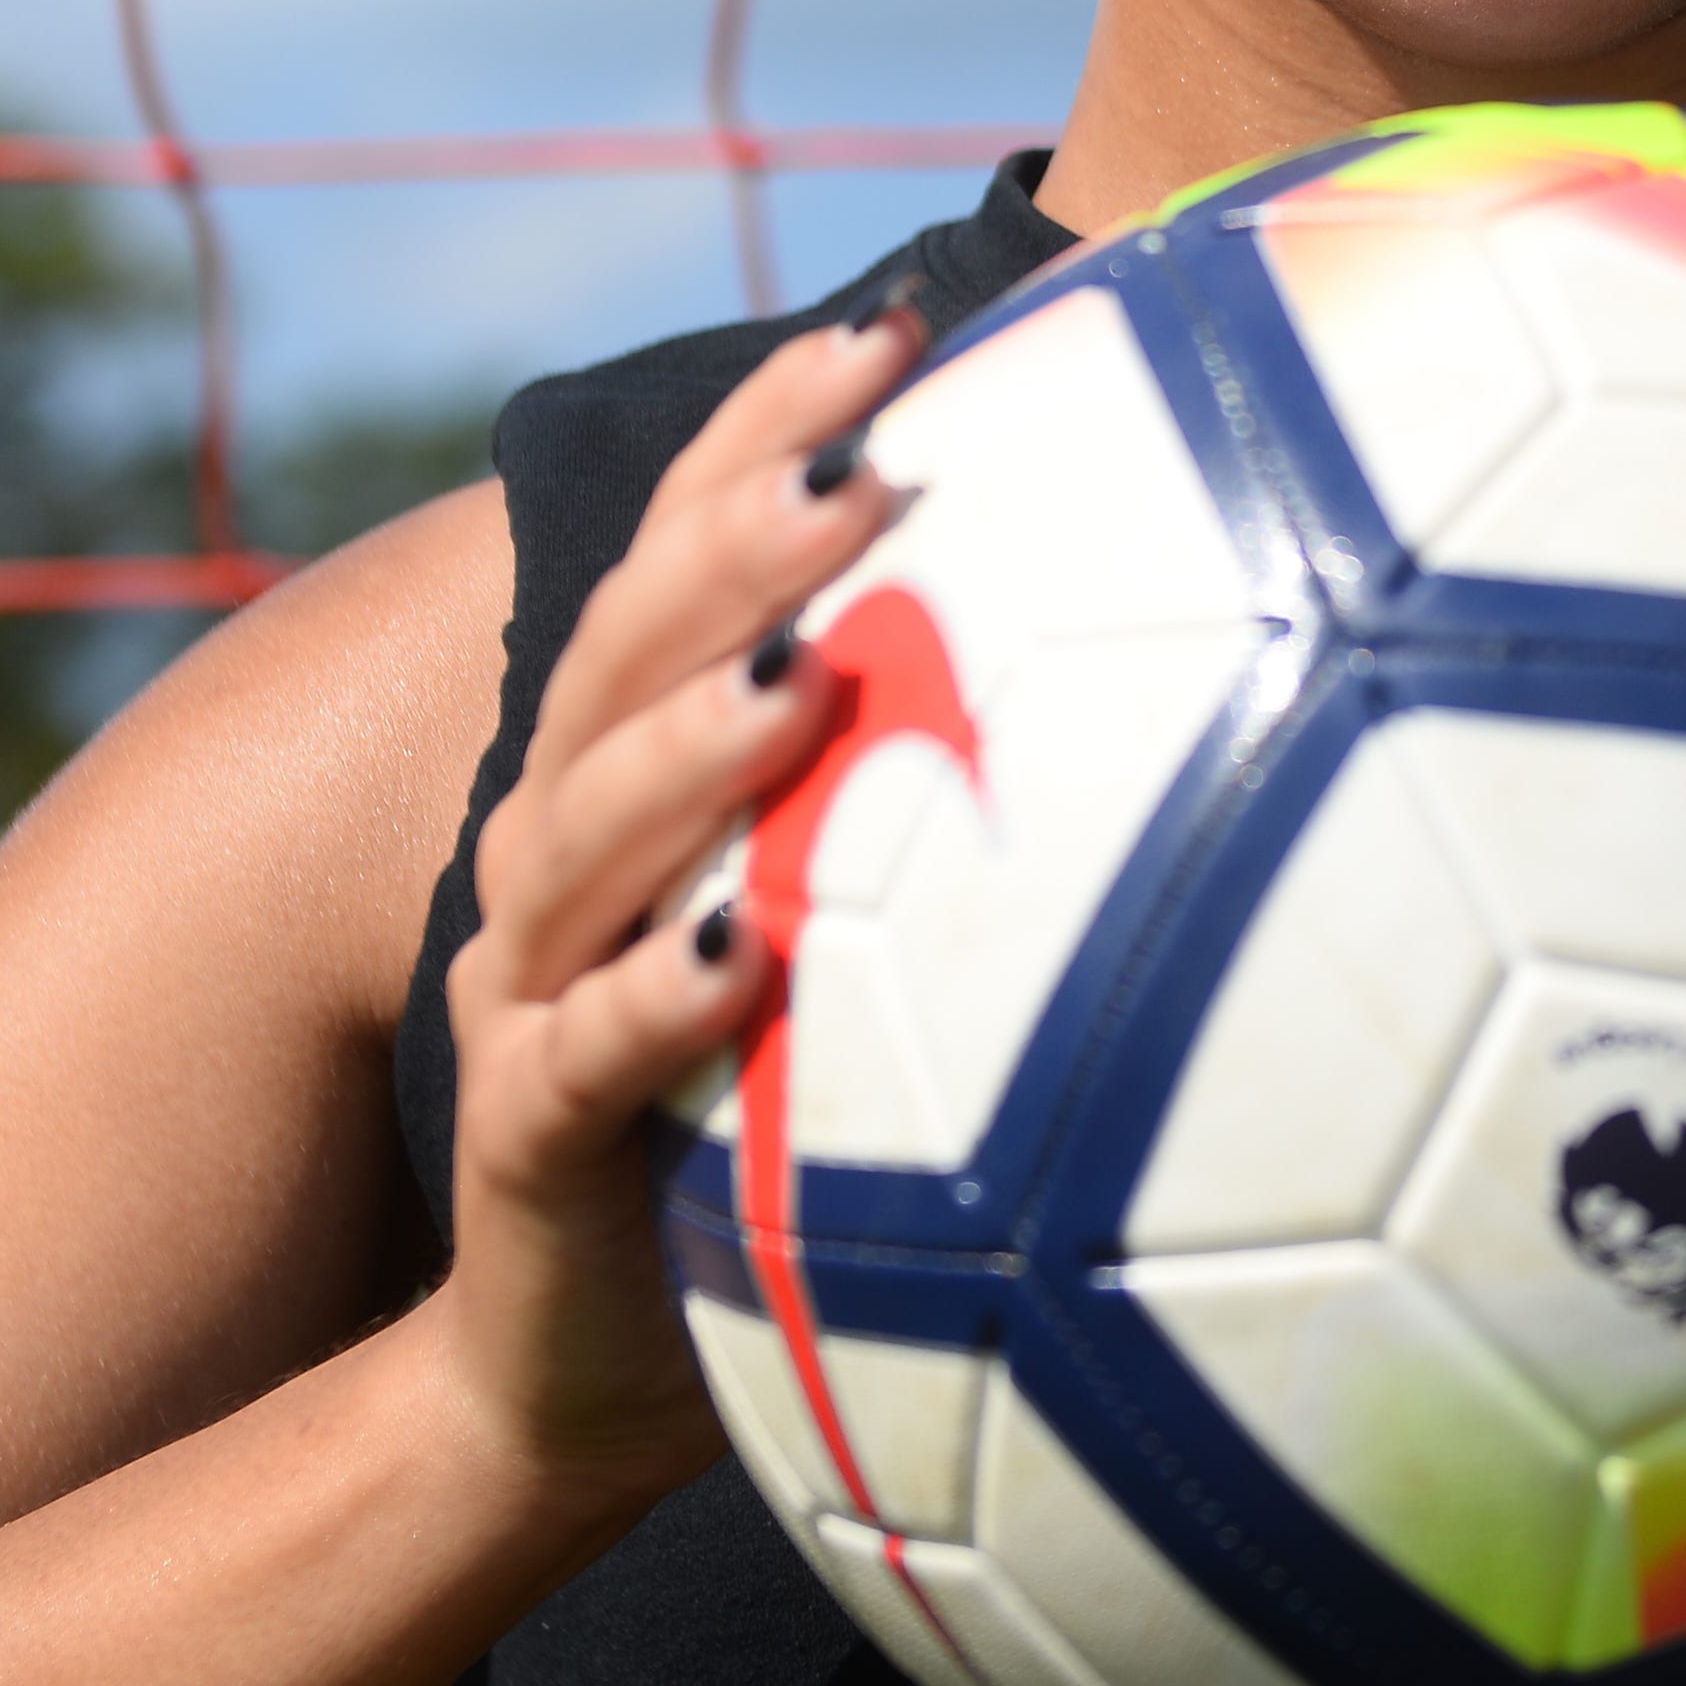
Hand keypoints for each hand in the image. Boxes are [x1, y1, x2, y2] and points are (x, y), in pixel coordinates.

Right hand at [432, 292, 927, 1510]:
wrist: (579, 1357)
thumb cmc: (762, 1108)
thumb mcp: (853, 928)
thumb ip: (925, 782)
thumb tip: (1162, 634)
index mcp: (634, 764)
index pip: (684, 557)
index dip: (761, 436)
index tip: (885, 328)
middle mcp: (560, 844)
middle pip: (624, 657)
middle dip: (737, 546)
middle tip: (863, 466)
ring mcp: (527, 982)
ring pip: (586, 830)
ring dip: (689, 745)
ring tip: (799, 670)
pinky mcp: (524, 1130)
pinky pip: (586, 1051)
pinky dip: (657, 995)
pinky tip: (743, 950)